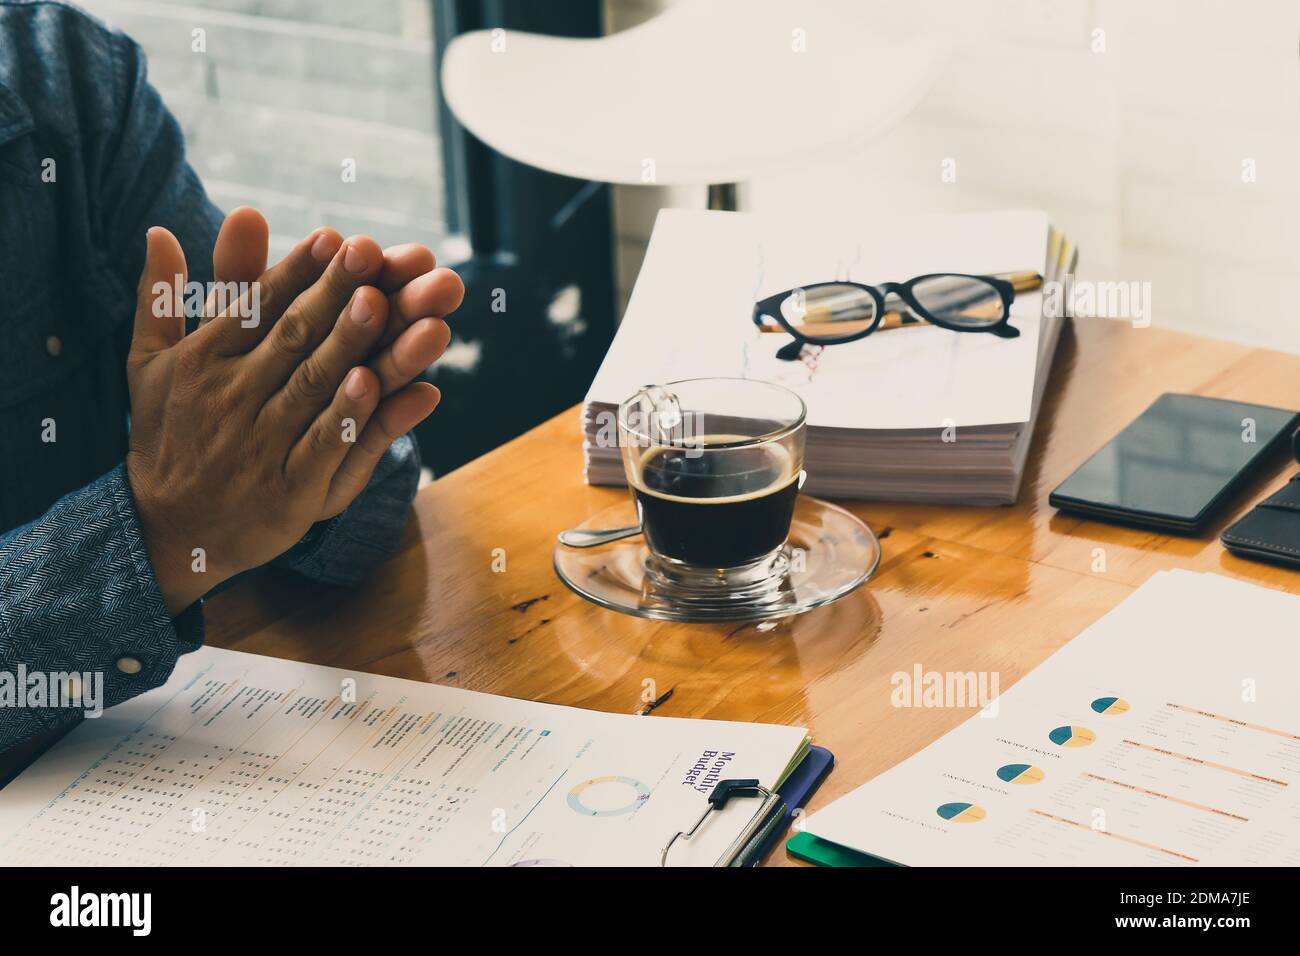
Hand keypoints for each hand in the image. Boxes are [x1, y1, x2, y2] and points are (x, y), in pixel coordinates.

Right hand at [126, 209, 463, 614]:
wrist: (169, 530)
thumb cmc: (167, 433)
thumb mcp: (151, 363)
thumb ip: (163, 298)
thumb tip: (157, 229)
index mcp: (203, 361)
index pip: (256, 306)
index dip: (296, 271)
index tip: (332, 237)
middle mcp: (231, 398)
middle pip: (293, 337)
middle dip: (333, 292)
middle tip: (369, 251)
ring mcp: (262, 445)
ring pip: (314, 386)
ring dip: (350, 344)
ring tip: (383, 303)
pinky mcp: (290, 492)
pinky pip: (324, 447)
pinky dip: (350, 417)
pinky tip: (376, 385)